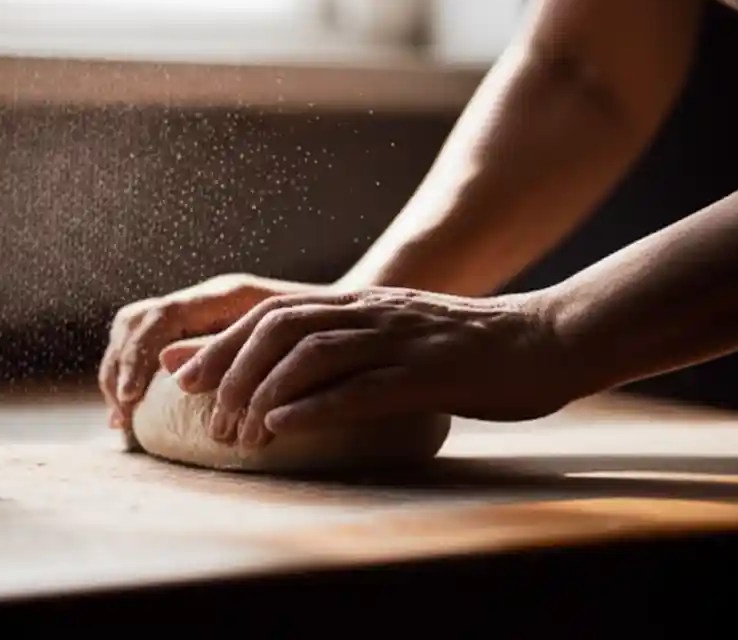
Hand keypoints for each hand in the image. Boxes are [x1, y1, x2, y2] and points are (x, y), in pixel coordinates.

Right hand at [98, 273, 323, 428]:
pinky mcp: (199, 334)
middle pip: (135, 320)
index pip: (159, 316)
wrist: (351, 319)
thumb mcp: (288, 344)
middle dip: (120, 366)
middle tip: (123, 416)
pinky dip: (136, 375)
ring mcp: (200, 315)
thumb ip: (234, 351)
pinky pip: (151, 346)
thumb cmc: (327, 333)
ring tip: (123, 420)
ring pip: (135, 331)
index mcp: (225, 295)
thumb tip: (167, 365)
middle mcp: (205, 300)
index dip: (137, 356)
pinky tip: (136, 408)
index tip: (132, 398)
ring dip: (122, 372)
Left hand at [166, 286, 590, 447]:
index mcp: (363, 304)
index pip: (274, 313)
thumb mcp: (404, 336)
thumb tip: (299, 375)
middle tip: (207, 415)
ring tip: (239, 433)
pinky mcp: (429, 374)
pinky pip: (361, 389)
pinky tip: (285, 431)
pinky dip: (314, 409)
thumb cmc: (474, 350)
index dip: (224, 343)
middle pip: (279, 328)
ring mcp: (400, 342)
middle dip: (231, 370)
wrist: (550, 339)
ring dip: (264, 394)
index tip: (187, 378)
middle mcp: (372, 314)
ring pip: (311, 355)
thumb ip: (354, 346)